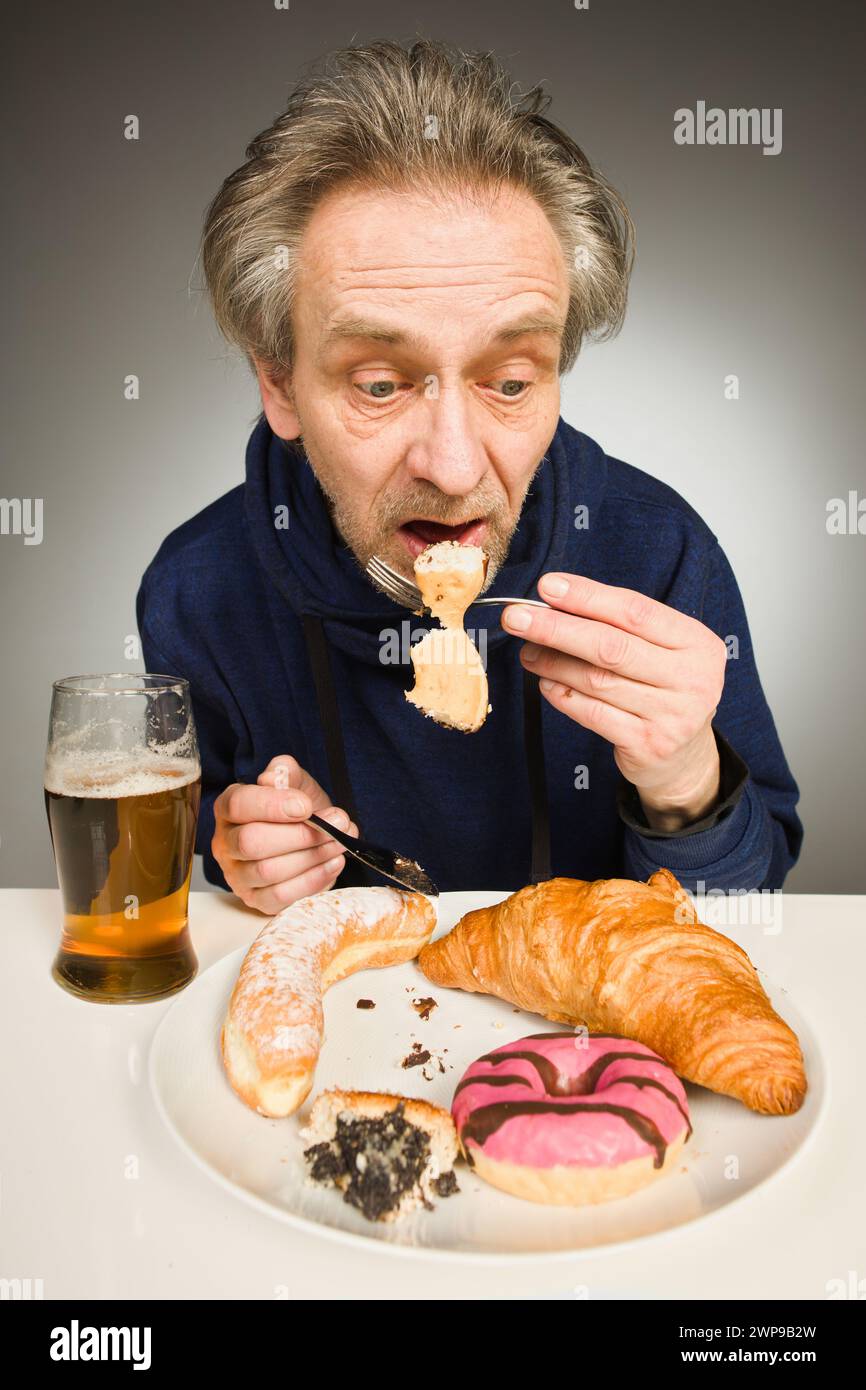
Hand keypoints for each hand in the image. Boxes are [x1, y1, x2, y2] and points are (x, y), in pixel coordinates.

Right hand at [212, 755, 358, 913]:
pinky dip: (313, 879)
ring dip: (313, 856)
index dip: (273, 805)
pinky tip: (334, 862)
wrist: (311, 835)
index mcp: (228, 808)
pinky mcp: (256, 900)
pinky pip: (280, 897)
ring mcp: (237, 875)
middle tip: (336, 823)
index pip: (239, 805)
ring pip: (268, 871)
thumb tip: (274, 777)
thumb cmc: (297, 808)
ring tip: (340, 841)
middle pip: (251, 842)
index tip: (306, 806)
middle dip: (300, 834)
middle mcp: (225, 843)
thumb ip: (286, 772)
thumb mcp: (295, 782)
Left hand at [503, 572, 726, 830]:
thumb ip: (619, 627)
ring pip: (597, 681)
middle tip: (517, 618)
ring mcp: (672, 715)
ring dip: (554, 663)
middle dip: (557, 629)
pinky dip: (564, 696)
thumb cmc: (664, 688)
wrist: (685, 755)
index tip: (548, 586)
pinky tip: (546, 683)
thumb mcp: (661, 650)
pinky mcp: (647, 745)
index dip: (587, 596)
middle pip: (612, 646)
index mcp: (696, 642)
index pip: (635, 611)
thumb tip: (553, 604)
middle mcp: (691, 678)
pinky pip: (594, 714)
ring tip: (529, 653)